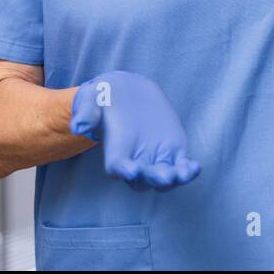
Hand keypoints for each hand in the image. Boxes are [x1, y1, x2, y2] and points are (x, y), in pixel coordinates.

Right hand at [70, 70, 201, 191]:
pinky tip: (194, 168)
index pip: (119, 168)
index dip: (125, 171)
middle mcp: (135, 162)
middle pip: (144, 179)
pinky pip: (180, 165)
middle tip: (165, 176)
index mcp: (115, 154)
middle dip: (154, 178)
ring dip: (176, 178)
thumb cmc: (104, 100)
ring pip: (165, 177)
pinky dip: (187, 170)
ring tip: (185, 173)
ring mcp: (155, 159)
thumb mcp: (91, 100)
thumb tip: (79, 125)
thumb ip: (86, 112)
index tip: (132, 171)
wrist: (126, 94)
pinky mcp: (172, 152)